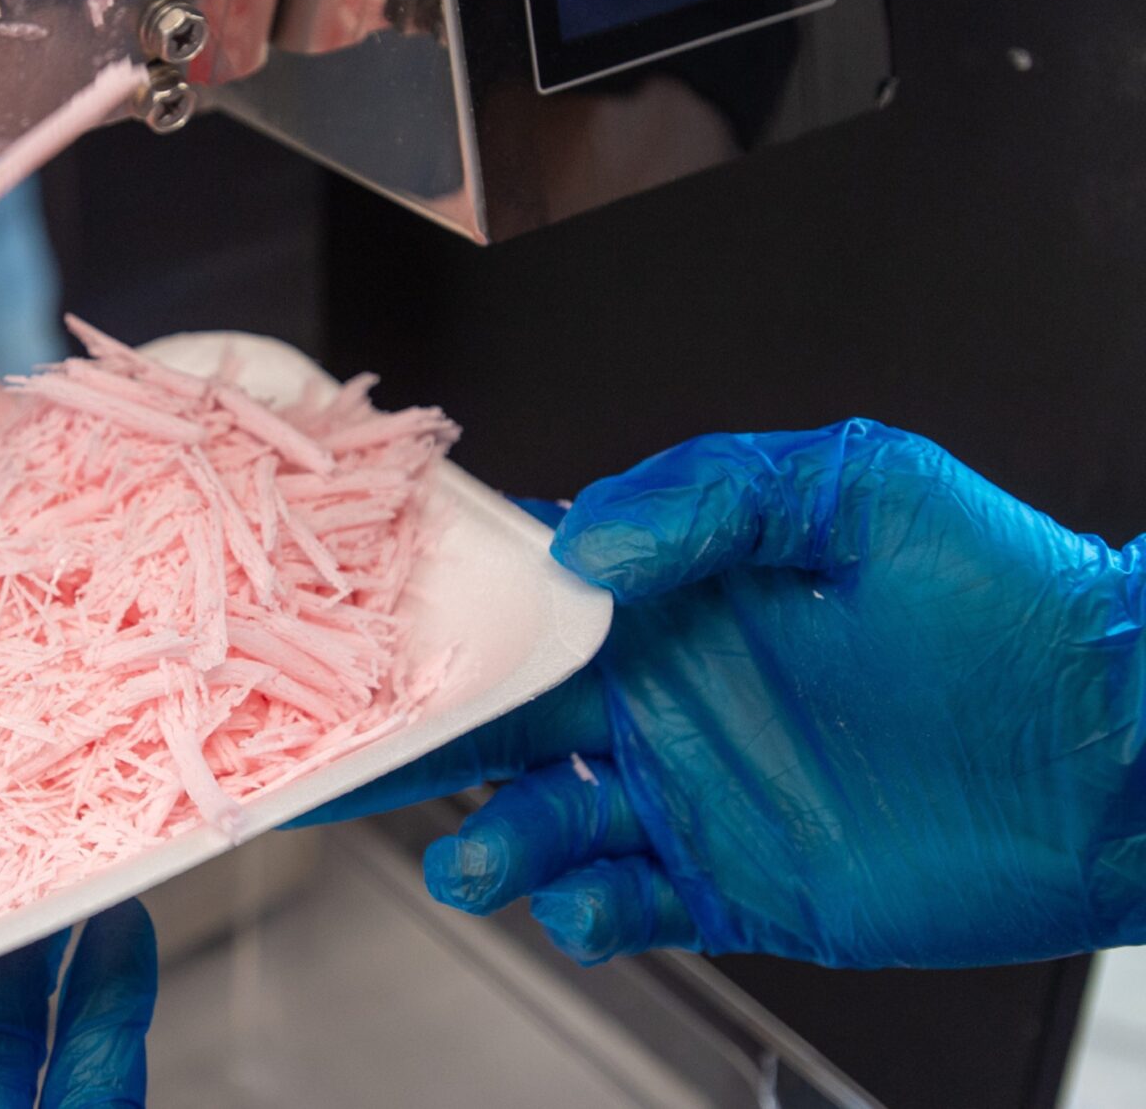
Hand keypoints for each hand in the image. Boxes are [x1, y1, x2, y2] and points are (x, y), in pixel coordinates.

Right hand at [303, 420, 1145, 968]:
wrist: (1124, 751)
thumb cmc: (1012, 597)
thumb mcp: (863, 490)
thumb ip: (713, 496)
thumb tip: (584, 535)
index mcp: (674, 593)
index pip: (524, 587)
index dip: (439, 601)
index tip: (363, 615)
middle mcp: (662, 693)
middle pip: (499, 713)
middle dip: (414, 735)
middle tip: (335, 755)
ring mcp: (692, 793)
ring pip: (544, 821)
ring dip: (492, 841)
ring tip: (479, 858)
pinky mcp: (734, 883)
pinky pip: (627, 904)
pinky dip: (585, 911)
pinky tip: (584, 901)